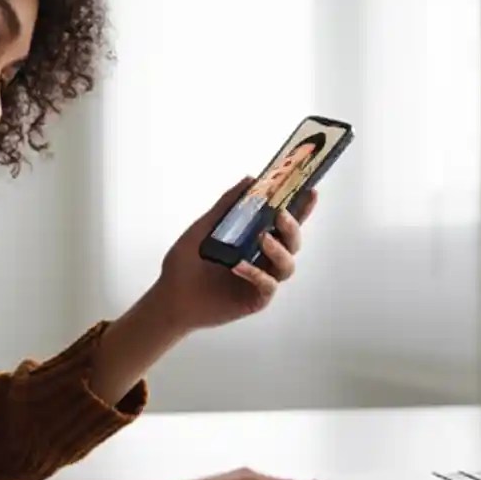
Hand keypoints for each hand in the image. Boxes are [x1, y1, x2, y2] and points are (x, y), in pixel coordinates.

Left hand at [153, 178, 318, 330]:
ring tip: (262, 240)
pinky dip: (256, 274)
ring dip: (279, 250)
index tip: (310, 191)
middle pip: (292, 243)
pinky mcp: (256, 299)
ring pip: (287, 265)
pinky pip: (267, 285)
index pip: (284, 224)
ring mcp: (262, 280)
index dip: (301, 209)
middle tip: (281, 216)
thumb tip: (250, 180)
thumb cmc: (185, 263)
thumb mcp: (204, 228)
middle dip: (292, 228)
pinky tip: (238, 266)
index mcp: (255, 240)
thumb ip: (227, 206)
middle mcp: (263, 259)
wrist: (169, 296)